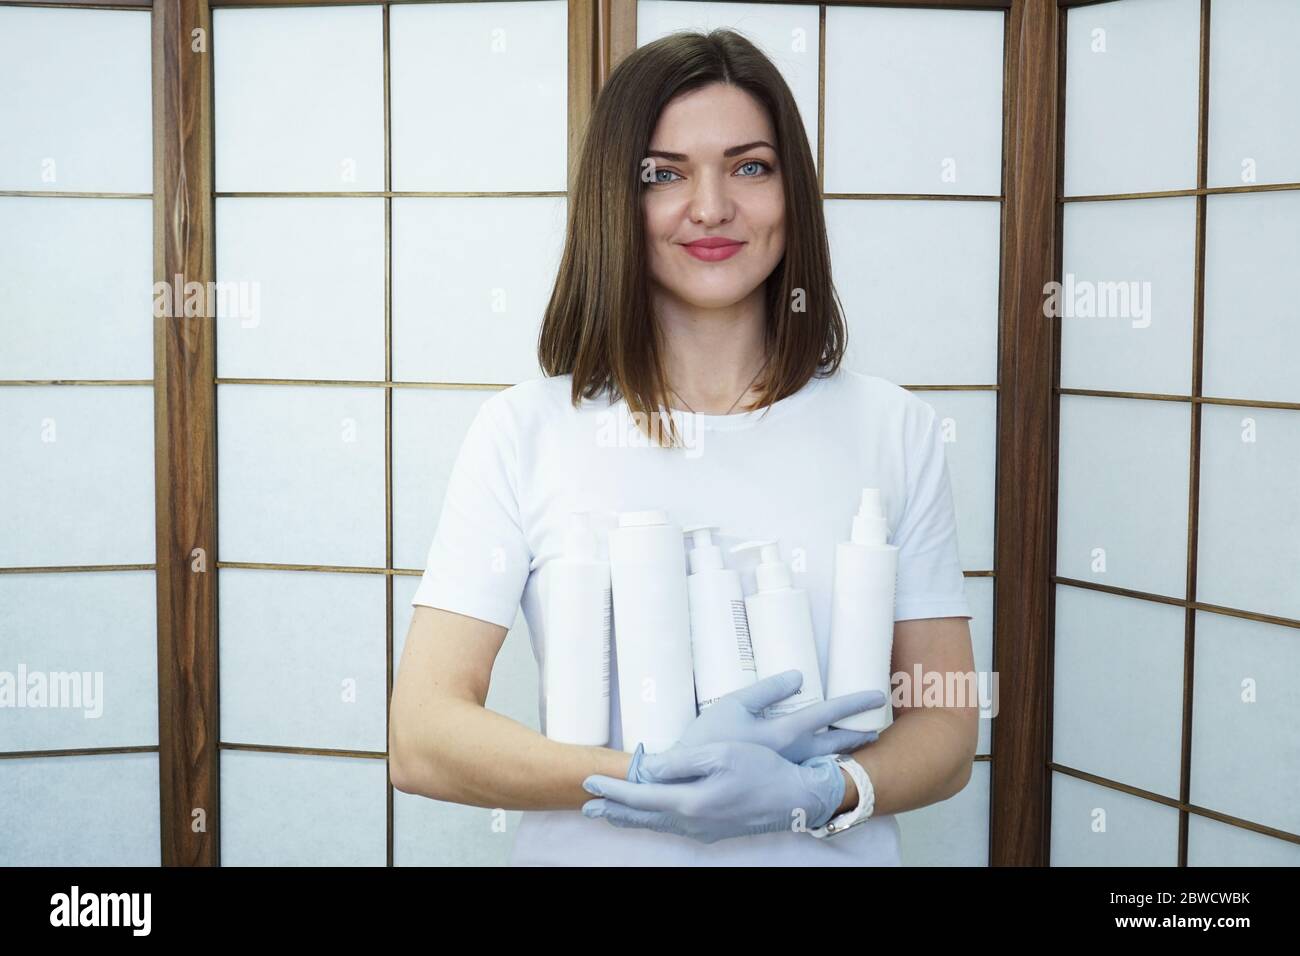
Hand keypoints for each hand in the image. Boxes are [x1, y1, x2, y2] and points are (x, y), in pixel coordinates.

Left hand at [585, 741, 844, 843]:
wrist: (795, 798)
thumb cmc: (761, 769)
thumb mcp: (720, 753)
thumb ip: (680, 762)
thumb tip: (647, 769)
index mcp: (691, 802)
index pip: (640, 798)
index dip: (613, 791)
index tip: (590, 783)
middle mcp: (692, 822)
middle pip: (642, 818)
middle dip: (613, 811)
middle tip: (586, 808)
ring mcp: (702, 831)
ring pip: (656, 824)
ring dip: (630, 817)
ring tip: (609, 812)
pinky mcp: (712, 832)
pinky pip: (671, 825)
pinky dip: (651, 819)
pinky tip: (648, 814)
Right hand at [624, 670, 884, 782]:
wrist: (687, 780)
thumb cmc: (707, 739)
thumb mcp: (734, 704)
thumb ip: (767, 689)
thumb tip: (798, 676)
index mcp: (784, 734)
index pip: (826, 713)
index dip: (852, 702)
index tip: (876, 695)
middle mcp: (791, 756)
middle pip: (834, 742)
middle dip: (856, 733)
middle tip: (877, 726)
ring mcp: (783, 772)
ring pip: (824, 760)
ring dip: (843, 751)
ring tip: (859, 742)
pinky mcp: (773, 782)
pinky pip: (807, 772)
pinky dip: (822, 765)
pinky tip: (826, 761)